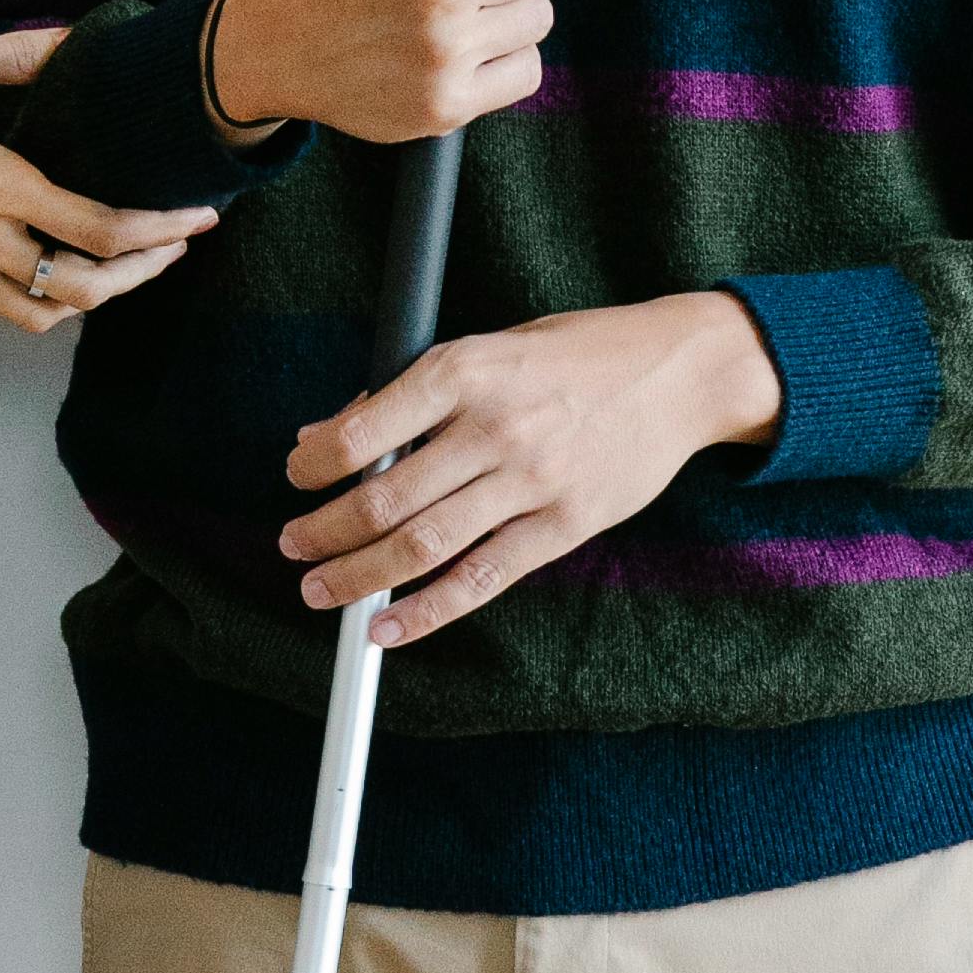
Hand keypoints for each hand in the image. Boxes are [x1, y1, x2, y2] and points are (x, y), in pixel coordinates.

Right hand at [0, 28, 219, 332]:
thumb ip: (12, 54)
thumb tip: (73, 37)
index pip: (100, 228)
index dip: (163, 229)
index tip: (200, 216)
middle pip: (88, 288)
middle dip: (146, 271)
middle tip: (177, 245)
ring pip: (45, 316)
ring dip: (96, 297)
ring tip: (124, 266)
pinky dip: (39, 303)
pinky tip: (49, 270)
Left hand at [279, 291, 782, 642]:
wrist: (679, 373)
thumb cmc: (576, 352)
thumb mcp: (492, 346)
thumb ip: (414, 391)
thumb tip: (327, 432)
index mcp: (467, 368)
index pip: (366, 427)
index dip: (317, 462)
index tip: (295, 476)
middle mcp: (495, 426)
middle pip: (386, 498)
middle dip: (324, 530)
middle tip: (292, 544)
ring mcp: (532, 480)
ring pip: (424, 544)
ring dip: (358, 575)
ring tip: (320, 590)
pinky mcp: (565, 525)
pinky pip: (482, 579)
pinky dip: (427, 611)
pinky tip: (387, 627)